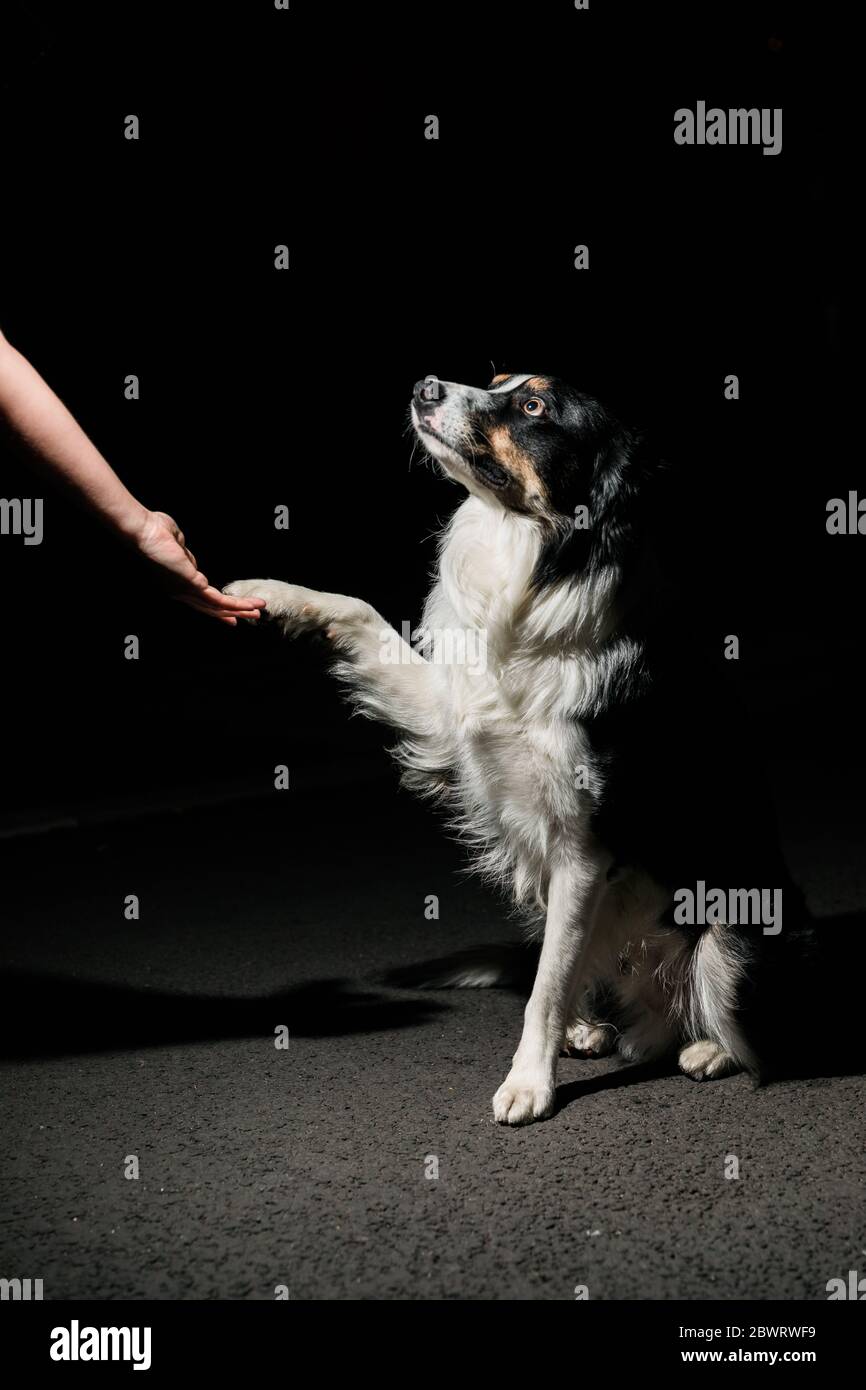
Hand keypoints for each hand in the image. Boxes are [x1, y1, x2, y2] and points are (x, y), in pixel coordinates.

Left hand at [136, 510, 264, 625]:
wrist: (143, 529)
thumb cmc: (154, 532)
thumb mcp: (177, 546)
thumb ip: (187, 559)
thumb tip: (193, 563)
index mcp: (174, 583)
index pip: (199, 600)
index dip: (216, 608)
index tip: (231, 615)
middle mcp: (179, 591)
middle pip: (210, 608)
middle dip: (232, 613)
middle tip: (251, 616)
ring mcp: (184, 590)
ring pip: (217, 607)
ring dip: (240, 609)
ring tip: (258, 610)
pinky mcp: (191, 585)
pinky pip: (217, 599)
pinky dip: (234, 603)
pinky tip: (248, 606)